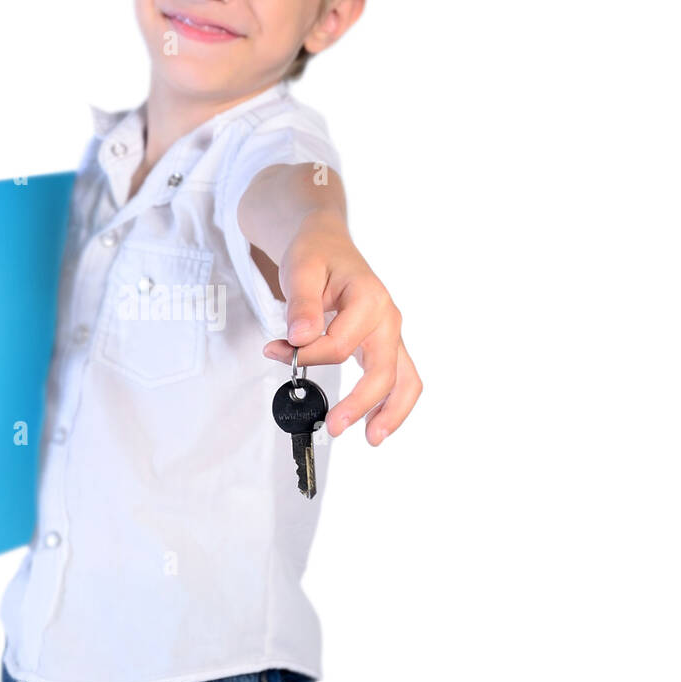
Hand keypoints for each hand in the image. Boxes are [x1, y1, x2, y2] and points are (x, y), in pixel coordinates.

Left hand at [262, 213, 422, 444]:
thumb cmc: (314, 254)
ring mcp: (390, 333)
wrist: (325, 243)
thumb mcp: (301, 269)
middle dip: (360, 403)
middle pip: (383, 370)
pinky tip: (374, 424)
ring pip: (404, 379)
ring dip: (391, 412)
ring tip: (371, 438)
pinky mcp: (385, 344)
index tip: (276, 349)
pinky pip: (400, 377)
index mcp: (369, 297)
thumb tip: (300, 338)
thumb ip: (301, 303)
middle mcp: (388, 317)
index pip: (340, 345)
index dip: (307, 355)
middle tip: (334, 426)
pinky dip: (391, 403)